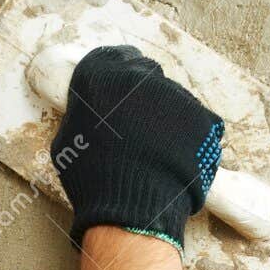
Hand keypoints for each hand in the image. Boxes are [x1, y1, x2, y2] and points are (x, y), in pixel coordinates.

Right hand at [50, 45, 222, 249]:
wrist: (131, 211)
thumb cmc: (90, 179)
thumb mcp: (68, 142)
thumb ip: (82, 113)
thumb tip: (91, 108)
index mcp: (103, 76)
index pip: (113, 59)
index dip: (117, 76)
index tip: (119, 93)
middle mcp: (140, 76)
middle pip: (145, 75)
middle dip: (142, 95)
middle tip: (137, 127)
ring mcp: (175, 94)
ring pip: (172, 97)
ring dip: (166, 116)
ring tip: (157, 151)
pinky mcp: (201, 116)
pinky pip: (194, 121)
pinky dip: (188, 136)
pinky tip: (175, 159)